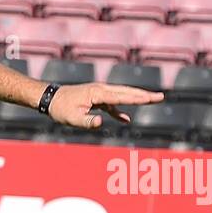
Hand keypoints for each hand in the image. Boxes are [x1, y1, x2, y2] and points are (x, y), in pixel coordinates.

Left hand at [47, 83, 164, 129]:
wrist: (50, 98)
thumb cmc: (61, 109)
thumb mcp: (72, 118)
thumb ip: (88, 121)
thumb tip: (102, 122)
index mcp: (98, 93)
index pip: (122, 96)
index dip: (138, 99)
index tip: (153, 98)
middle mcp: (101, 90)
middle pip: (127, 92)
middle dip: (144, 95)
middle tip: (161, 96)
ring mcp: (99, 93)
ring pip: (122, 95)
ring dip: (136, 98)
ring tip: (152, 100)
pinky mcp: (95, 98)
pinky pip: (111, 104)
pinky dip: (119, 110)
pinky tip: (126, 119)